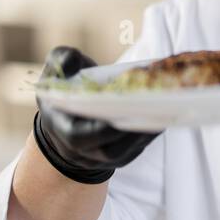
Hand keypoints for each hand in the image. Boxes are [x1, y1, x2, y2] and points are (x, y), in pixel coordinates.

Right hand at [32, 46, 160, 184]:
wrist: (66, 112)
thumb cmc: (64, 86)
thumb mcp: (56, 68)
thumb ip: (62, 60)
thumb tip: (70, 63)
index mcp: (59, 126)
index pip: (80, 137)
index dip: (103, 128)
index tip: (126, 109)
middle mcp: (76, 149)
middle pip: (109, 151)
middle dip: (133, 133)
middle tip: (154, 112)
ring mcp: (95, 159)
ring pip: (124, 154)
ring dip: (144, 136)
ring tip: (163, 114)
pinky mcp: (113, 160)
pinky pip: (132, 154)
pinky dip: (147, 139)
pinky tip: (161, 120)